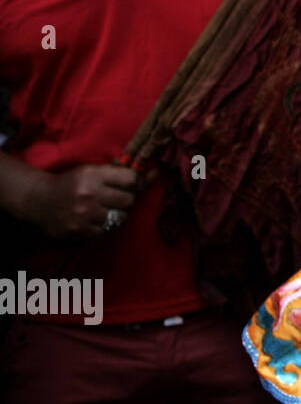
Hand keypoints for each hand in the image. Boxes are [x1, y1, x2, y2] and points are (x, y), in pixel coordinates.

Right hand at [27, 163, 142, 238]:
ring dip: (118, 215)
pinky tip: (98, 221)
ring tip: (107, 210)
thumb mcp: (93, 171)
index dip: (136, 183)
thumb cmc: (72, 183)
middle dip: (127, 200)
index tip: (132, 186)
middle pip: (129, 200)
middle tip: (117, 200)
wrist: (40, 200)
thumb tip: (157, 172)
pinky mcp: (79, 230)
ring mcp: (83, 213)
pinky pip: (107, 232)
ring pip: (120, 217)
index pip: (131, 179)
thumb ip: (123, 172)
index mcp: (93, 175)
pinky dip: (106, 227)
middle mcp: (89, 193)